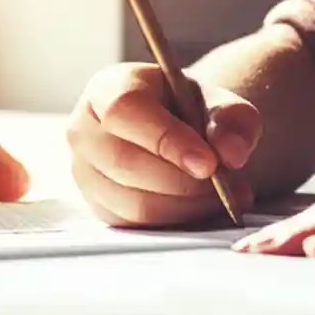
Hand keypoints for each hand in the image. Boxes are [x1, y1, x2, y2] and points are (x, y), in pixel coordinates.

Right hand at [67, 63, 259, 225]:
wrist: (169, 129)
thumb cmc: (185, 109)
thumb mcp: (214, 100)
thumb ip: (230, 118)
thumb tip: (230, 153)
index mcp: (106, 90)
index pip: (124, 111)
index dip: (166, 139)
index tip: (208, 163)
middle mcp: (83, 130)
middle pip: (125, 162)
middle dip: (183, 181)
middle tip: (226, 184)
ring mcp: (84, 172)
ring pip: (133, 201)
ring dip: (186, 205)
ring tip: (221, 195)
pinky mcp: (97, 205)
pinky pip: (137, 224)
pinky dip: (177, 220)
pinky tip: (200, 206)